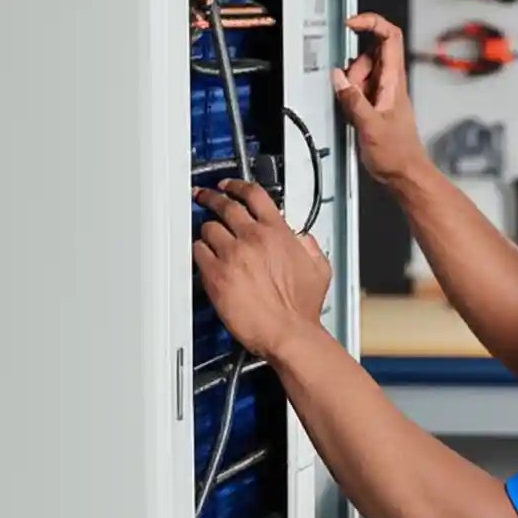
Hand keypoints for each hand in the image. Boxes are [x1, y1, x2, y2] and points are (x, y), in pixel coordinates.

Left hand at [192, 179, 331, 359]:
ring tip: (206, 233)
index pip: (254, 195)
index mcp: (278, 233)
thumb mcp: (319, 269)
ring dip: (206, 229)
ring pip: (208, 228)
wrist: (287, 332)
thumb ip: (310, 247)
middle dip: (212, 198)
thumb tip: (302, 240)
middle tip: (205, 196)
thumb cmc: (301, 309)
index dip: (238, 185)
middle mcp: (254, 239)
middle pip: (226, 205)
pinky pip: (198, 252)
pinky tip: (202, 256)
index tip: (229, 185)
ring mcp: (233, 255)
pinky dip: (198, 251)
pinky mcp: (216, 274)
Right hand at [333, 13, 428, 186]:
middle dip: (354, 66)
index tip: (351, 24)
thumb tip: (338, 78)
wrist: (405, 175)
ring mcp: (384, 94)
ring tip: (356, 109)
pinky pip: (359, 89)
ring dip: (352, 84)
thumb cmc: (397, 155)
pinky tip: (354, 114)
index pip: (390, 36)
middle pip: (370, 53)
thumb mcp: (369, 126)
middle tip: (352, 90)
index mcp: (394, 81)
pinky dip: (351, 95)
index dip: (372, 22)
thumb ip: (352, 100)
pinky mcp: (376, 105)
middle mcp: (391, 83)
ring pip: (362, 71)